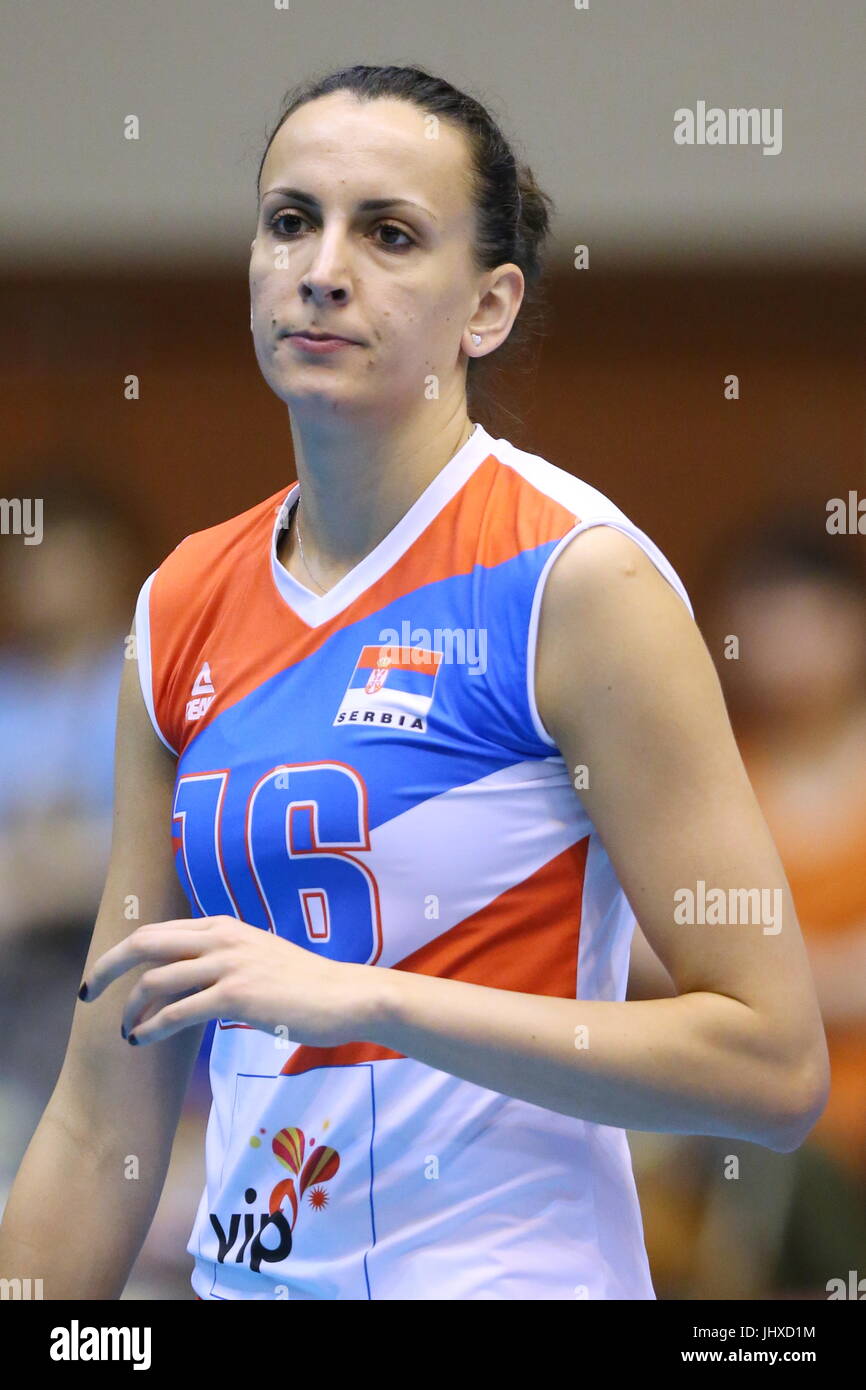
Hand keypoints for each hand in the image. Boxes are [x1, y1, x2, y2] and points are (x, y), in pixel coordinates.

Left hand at [80, 915, 379, 1047]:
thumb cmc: (309, 985)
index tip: (106, 974)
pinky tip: (141, 1040)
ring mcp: (229, 964)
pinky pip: (178, 1010)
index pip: (159, 930)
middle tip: (87, 993)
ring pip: (157, 979)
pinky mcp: (237, 995)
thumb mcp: (262, 959)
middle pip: (145, 943)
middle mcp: (223, 938)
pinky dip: (152, 1027)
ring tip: (125, 1031)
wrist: (347, 996)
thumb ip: (227, 961)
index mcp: (226, 926)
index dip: (124, 951)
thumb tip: (194, 983)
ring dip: (132, 1008)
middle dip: (108, 967)